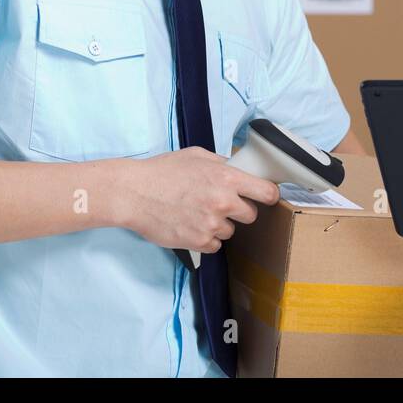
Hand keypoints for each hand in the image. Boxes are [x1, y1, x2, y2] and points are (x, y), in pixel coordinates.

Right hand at [115, 147, 280, 250]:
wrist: (134, 193)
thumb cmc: (162, 171)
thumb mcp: (196, 156)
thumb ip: (222, 164)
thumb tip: (239, 169)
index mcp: (227, 178)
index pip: (267, 192)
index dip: (268, 195)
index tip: (265, 197)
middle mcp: (223, 202)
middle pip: (251, 215)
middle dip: (239, 211)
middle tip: (221, 205)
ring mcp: (211, 224)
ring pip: (230, 231)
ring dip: (219, 225)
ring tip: (197, 213)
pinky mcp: (198, 242)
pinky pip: (214, 245)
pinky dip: (205, 239)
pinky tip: (191, 226)